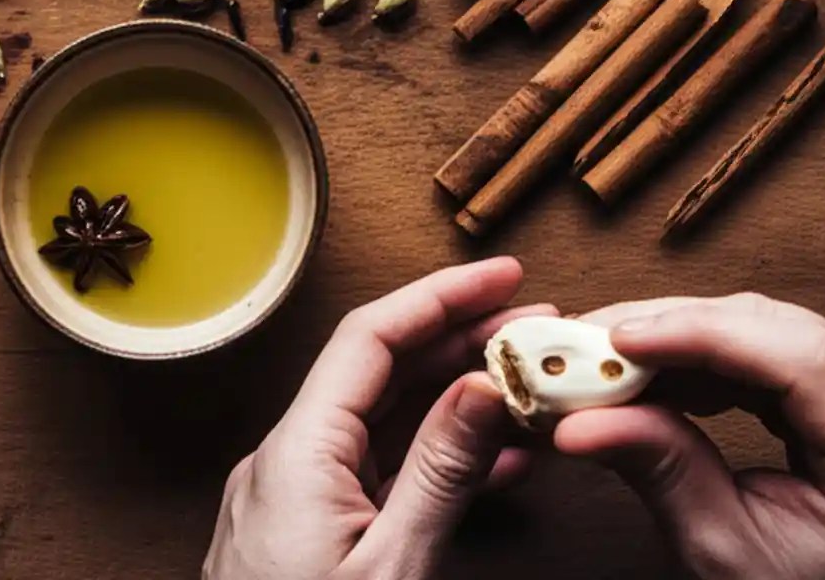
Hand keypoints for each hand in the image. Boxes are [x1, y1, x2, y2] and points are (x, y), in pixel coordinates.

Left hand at [203, 258, 554, 579]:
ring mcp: (296, 494)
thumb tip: (486, 385)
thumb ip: (442, 472)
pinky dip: (435, 455)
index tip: (503, 275)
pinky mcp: (310, 528)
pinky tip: (494, 455)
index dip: (440, 296)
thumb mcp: (394, 568)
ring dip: (455, 397)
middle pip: (379, 372)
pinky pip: (377, 471)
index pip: (370, 339)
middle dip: (459, 341)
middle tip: (537, 327)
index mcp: (296, 453)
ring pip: (383, 421)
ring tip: (530, 381)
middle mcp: (287, 459)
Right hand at [556, 293, 824, 579]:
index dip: (704, 335)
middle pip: (765, 326)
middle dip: (663, 331)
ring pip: (748, 323)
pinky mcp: (821, 371)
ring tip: (588, 363)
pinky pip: (746, 339)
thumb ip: (665, 477)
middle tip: (575, 348)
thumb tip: (581, 424)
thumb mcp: (729, 551)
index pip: (802, 359)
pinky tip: (632, 370)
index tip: (619, 340)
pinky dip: (682, 353)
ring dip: (662, 338)